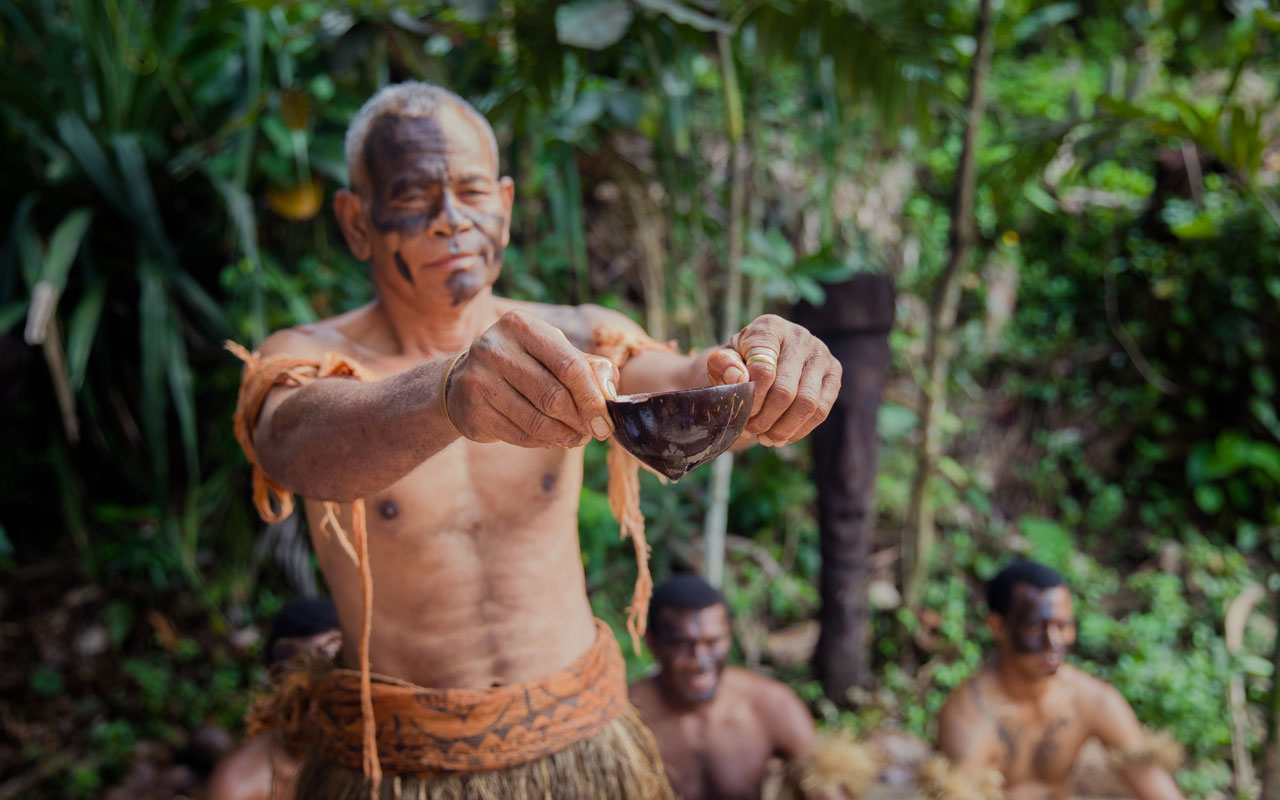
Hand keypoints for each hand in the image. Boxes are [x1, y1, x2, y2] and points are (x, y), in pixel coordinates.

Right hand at [446, 310, 619, 447]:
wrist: (462, 382)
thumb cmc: (523, 365)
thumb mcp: (554, 353)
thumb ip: (588, 368)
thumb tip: (610, 395)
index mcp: (521, 326)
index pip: (568, 364)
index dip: (592, 397)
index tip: (606, 421)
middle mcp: (495, 348)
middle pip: (553, 395)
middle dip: (580, 420)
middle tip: (594, 433)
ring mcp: (479, 379)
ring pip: (536, 420)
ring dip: (563, 436)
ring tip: (575, 438)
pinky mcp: (472, 410)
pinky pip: (518, 435)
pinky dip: (541, 441)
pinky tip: (549, 438)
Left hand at [706, 314, 840, 445]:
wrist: (765, 358)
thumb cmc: (742, 360)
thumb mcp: (724, 360)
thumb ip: (723, 367)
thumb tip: (738, 379)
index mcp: (769, 328)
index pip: (763, 370)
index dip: (752, 399)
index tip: (742, 413)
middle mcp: (800, 336)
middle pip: (786, 391)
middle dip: (766, 418)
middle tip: (751, 430)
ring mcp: (821, 354)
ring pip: (807, 404)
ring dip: (784, 428)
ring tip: (765, 438)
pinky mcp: (834, 374)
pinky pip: (821, 410)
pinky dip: (800, 429)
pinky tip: (782, 436)